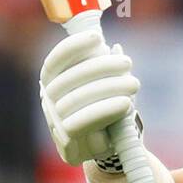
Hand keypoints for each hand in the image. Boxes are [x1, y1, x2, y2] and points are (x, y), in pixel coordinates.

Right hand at [39, 31, 139, 165]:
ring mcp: (54, 121)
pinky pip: (83, 122)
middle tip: (128, 62)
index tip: (97, 37)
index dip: (74, 46)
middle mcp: (49, 99)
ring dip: (109, 88)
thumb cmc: (106, 105)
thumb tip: (114, 49)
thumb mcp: (107, 83)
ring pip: (78, 99)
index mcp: (53, 81)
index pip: (56, 60)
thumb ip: (107, 66)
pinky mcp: (66, 142)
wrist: (107, 145)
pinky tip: (125, 104)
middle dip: (102, 67)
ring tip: (134, 84)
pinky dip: (106, 110)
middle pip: (71, 78)